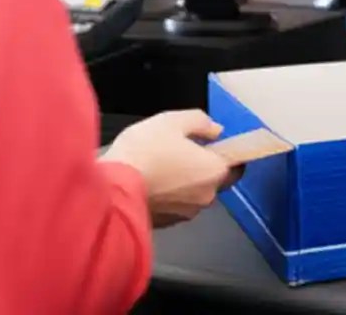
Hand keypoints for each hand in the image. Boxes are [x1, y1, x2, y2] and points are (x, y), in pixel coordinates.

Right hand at [101, 110, 239, 227]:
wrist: (109, 190)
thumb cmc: (144, 152)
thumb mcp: (173, 121)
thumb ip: (201, 122)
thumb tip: (216, 131)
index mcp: (215, 171)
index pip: (236, 167)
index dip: (225, 155)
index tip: (211, 147)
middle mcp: (206, 196)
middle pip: (212, 180)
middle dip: (200, 168)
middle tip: (177, 153)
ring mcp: (185, 213)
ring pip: (192, 194)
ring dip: (182, 183)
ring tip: (158, 168)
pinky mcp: (165, 224)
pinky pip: (173, 206)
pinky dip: (166, 196)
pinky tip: (149, 184)